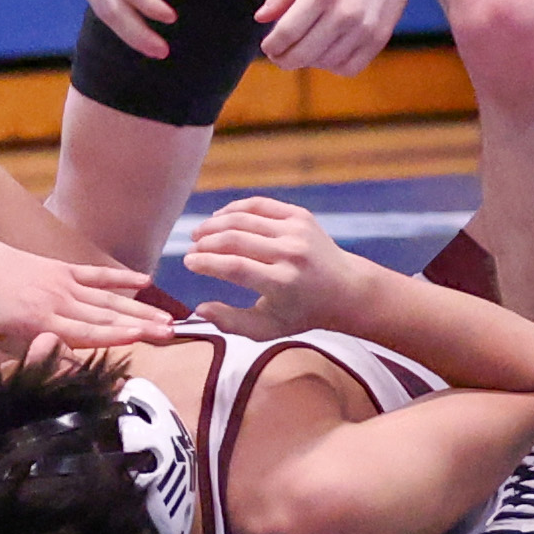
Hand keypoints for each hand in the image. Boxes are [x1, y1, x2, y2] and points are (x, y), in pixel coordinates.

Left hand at [0, 232, 168, 365]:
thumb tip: (24, 382)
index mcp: (38, 319)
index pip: (84, 332)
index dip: (116, 336)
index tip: (146, 340)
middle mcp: (57, 299)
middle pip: (106, 315)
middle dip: (141, 324)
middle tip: (172, 333)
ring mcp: (62, 281)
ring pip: (107, 297)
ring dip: (139, 306)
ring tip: (168, 317)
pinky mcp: (61, 269)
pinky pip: (95, 274)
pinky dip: (120, 277)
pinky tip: (144, 281)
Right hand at [61, 0, 180, 57]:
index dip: (151, 7)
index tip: (172, 17)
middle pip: (113, 9)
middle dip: (138, 35)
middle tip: (163, 52)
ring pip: (102, 11)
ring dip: (126, 34)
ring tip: (153, 48)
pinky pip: (97, 3)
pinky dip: (115, 20)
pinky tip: (134, 29)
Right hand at [183, 197, 372, 338]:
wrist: (345, 289)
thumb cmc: (301, 313)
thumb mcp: (267, 329)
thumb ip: (231, 322)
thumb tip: (199, 308)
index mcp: (282, 283)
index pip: (234, 267)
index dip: (206, 262)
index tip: (188, 261)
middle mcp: (290, 254)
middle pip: (235, 239)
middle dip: (206, 242)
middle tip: (191, 248)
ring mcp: (297, 231)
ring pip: (244, 218)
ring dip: (215, 223)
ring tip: (198, 233)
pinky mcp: (300, 215)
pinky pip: (260, 205)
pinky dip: (235, 209)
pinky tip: (220, 217)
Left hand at [256, 0, 421, 76]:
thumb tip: (260, 18)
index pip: (287, 32)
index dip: (272, 45)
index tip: (267, 46)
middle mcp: (344, 12)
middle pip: (303, 53)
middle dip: (283, 59)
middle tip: (278, 55)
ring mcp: (364, 28)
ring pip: (325, 63)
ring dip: (309, 61)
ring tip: (305, 48)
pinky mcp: (379, 38)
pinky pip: (350, 68)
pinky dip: (334, 66)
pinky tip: (328, 52)